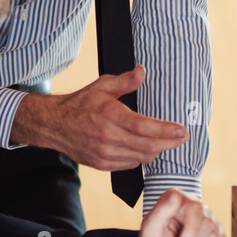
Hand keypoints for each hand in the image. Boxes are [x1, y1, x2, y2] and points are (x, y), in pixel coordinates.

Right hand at [10, 66, 187, 170]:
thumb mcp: (102, 86)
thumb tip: (142, 71)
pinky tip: (148, 150)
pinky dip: (141, 158)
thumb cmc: (80, 104)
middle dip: (169, 143)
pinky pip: (129, 164)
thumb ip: (125, 81)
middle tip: (182, 138)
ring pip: (141, 157)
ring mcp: (104, 153)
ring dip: (157, 152)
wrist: (54, 125)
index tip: (182, 131)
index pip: (145, 127)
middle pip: (147, 146)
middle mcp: (107, 137)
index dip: (167, 131)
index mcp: (109, 116)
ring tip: (167, 143)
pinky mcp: (101, 164)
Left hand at [136, 189, 225, 236]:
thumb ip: (160, 211)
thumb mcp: (149, 232)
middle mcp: (195, 204)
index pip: (194, 207)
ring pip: (215, 235)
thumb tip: (175, 195)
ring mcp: (208, 218)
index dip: (189, 231)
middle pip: (207, 224)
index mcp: (177, 198)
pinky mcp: (217, 232)